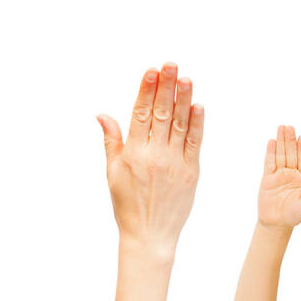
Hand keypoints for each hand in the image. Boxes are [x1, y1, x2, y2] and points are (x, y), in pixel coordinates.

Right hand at [96, 63, 203, 256]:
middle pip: (161, 114)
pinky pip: (195, 143)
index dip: (147, 91)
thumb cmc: (127, 205)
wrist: (149, 236)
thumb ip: (112, 141)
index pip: (141, 115)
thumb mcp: (112, 173)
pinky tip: (198, 106)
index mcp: (133, 155)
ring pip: (180, 125)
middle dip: (166, 87)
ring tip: (186, 78)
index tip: (152, 71)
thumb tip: (103, 115)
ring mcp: (175, 164)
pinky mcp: (191, 173)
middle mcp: (154, 156)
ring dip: (183, 100)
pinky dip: (197, 124)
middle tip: (171, 65)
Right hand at [256, 124, 300, 227]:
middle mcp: (292, 173)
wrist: (276, 223)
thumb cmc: (293, 215)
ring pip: (281, 155)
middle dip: (290, 140)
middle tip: (289, 127)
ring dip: (281, 141)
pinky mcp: (268, 178)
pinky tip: (272, 142)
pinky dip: (270, 152)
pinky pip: (269, 163)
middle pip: (291, 153)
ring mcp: (280, 175)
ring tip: (281, 128)